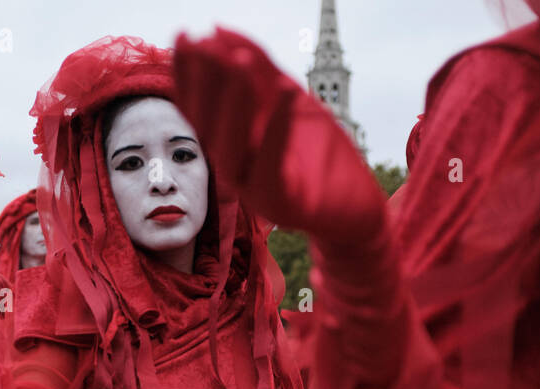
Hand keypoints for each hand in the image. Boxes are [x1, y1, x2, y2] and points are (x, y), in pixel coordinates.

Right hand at [172, 28, 384, 244]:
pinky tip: (288, 90)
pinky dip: (279, 128)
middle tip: (207, 44)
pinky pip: (273, 165)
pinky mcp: (281, 205)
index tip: (185, 35)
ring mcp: (254, 191)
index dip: (187, 74)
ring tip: (241, 61)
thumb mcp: (290, 100)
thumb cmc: (318, 154)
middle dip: (206, 84)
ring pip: (231, 149)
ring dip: (235, 103)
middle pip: (207, 128)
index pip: (197, 110)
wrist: (354, 208)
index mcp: (230, 147)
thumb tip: (219, 29)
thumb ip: (260, 69)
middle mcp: (234, 170)